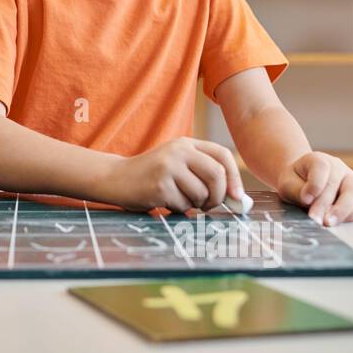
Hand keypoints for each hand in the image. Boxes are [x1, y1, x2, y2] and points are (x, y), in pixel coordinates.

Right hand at [104, 137, 245, 212]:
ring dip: (194, 205)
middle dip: (218, 197)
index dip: (235, 177)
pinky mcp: (159, 185)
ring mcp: (168, 167)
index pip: (222, 155)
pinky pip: (183, 205)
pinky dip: (178, 209)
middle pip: (217, 175)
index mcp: (186, 143)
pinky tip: (164, 202)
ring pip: (201, 194)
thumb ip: (203, 173)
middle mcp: (178, 151)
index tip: (237, 197)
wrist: (116, 178)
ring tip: (178, 199)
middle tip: (208, 206)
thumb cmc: (152, 176)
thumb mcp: (177, 163)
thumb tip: (237, 197)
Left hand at [276, 151, 352, 225]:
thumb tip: (308, 200)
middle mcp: (338, 168)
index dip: (314, 184)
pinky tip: (340, 221)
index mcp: (319, 159)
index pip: (321, 167)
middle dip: (325, 204)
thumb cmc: (295, 183)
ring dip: (342, 211)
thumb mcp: (287, 184)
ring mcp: (351, 180)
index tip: (306, 200)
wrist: (301, 183)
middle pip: (337, 183)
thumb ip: (296, 190)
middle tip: (315, 220)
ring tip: (329, 223)